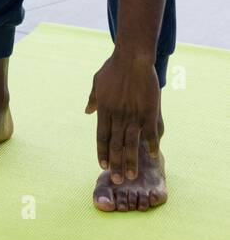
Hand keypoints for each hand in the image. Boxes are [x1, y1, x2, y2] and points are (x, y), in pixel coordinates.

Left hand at [86, 52, 161, 184]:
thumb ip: (93, 99)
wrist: (131, 59)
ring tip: (131, 176)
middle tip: (117, 180)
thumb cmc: (113, 69)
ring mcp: (133, 115)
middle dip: (115, 164)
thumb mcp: (97, 82)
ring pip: (131, 143)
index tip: (102, 166)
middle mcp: (117, 116)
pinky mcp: (149, 112)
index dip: (101, 152)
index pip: (101, 137)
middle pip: (115, 145)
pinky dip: (151, 145)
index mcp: (104, 110)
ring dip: (131, 161)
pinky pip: (150, 133)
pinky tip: (153, 157)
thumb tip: (87, 111)